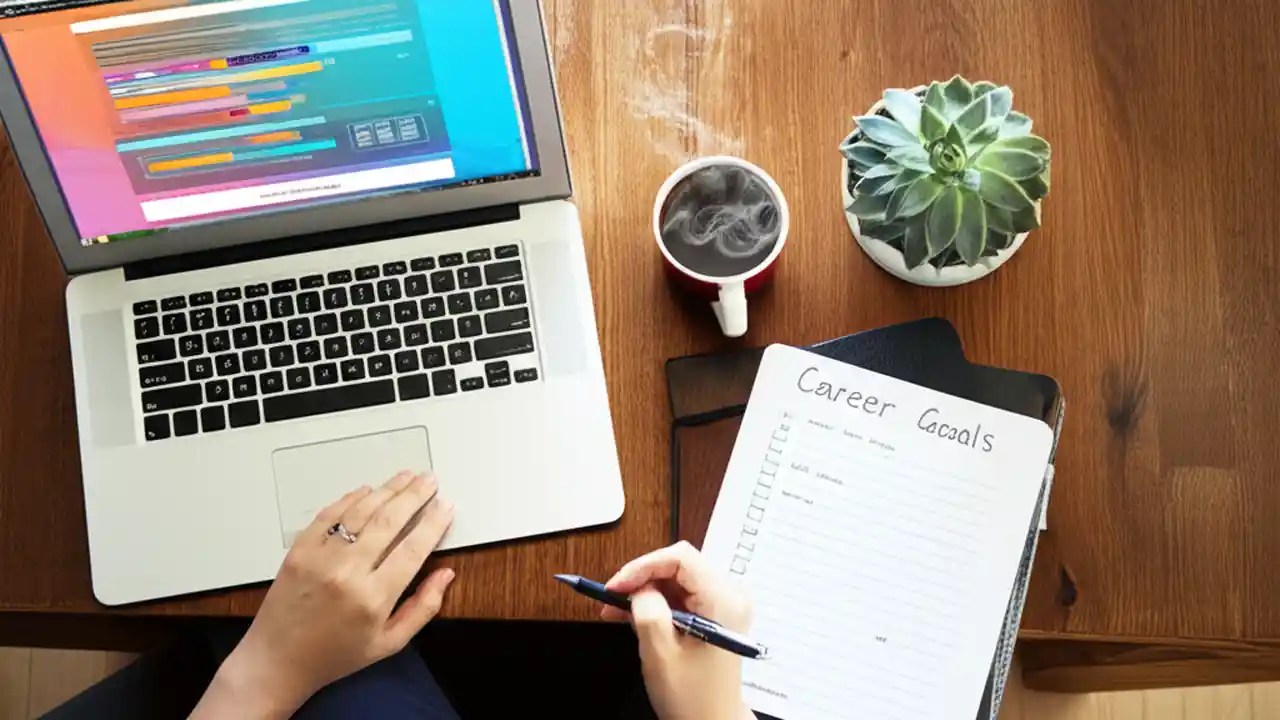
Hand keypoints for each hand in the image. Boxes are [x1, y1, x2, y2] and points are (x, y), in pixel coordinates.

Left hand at [192, 472, 455, 718]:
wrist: (277, 661)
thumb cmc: (336, 655)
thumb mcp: (389, 643)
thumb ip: (422, 608)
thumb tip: (447, 574)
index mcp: (373, 599)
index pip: (413, 549)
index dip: (433, 523)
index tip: (446, 506)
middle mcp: (347, 573)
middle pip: (389, 521)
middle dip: (414, 496)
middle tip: (430, 480)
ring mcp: (320, 558)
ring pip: (360, 512)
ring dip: (387, 490)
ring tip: (406, 477)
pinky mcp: (298, 550)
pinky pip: (329, 515)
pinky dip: (350, 498)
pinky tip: (368, 490)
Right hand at [604, 541, 753, 719]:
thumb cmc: (693, 698)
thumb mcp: (661, 653)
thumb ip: (647, 610)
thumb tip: (638, 586)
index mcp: (723, 601)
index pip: (681, 558)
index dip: (643, 565)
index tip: (616, 585)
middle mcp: (729, 596)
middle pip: (679, 565)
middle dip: (642, 577)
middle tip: (613, 596)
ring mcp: (722, 605)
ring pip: (676, 579)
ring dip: (645, 591)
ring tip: (616, 610)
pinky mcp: (713, 615)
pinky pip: (680, 596)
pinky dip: (656, 602)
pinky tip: (633, 616)